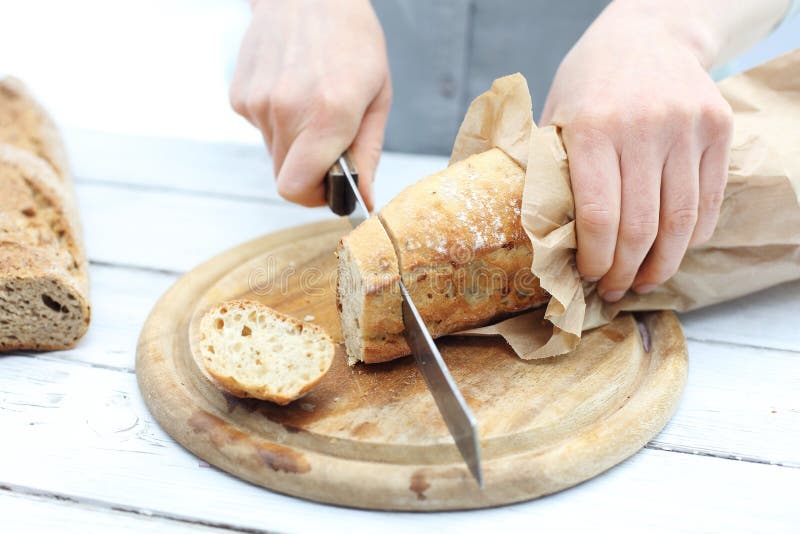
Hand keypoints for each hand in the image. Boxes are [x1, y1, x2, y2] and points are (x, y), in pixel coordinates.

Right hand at [230, 0, 391, 208]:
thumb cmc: (352, 41)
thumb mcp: (378, 97)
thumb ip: (367, 154)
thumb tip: (363, 199)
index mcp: (328, 115)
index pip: (296, 188)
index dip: (313, 197)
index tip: (329, 186)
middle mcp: (286, 111)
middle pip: (284, 177)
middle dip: (308, 171)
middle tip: (327, 143)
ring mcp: (257, 102)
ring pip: (273, 152)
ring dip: (293, 142)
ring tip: (311, 103)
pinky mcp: (239, 95)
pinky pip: (260, 129)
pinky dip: (276, 120)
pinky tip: (291, 88)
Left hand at [541, 0, 732, 300]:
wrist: (648, 35)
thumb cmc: (590, 84)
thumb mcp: (556, 119)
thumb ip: (553, 174)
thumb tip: (548, 242)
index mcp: (593, 129)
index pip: (597, 216)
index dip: (594, 259)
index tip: (587, 277)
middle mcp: (643, 128)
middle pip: (641, 227)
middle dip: (625, 271)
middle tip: (613, 290)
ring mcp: (687, 128)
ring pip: (681, 223)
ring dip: (662, 265)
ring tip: (643, 282)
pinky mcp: (718, 129)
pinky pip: (708, 202)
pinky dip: (691, 238)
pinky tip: (671, 251)